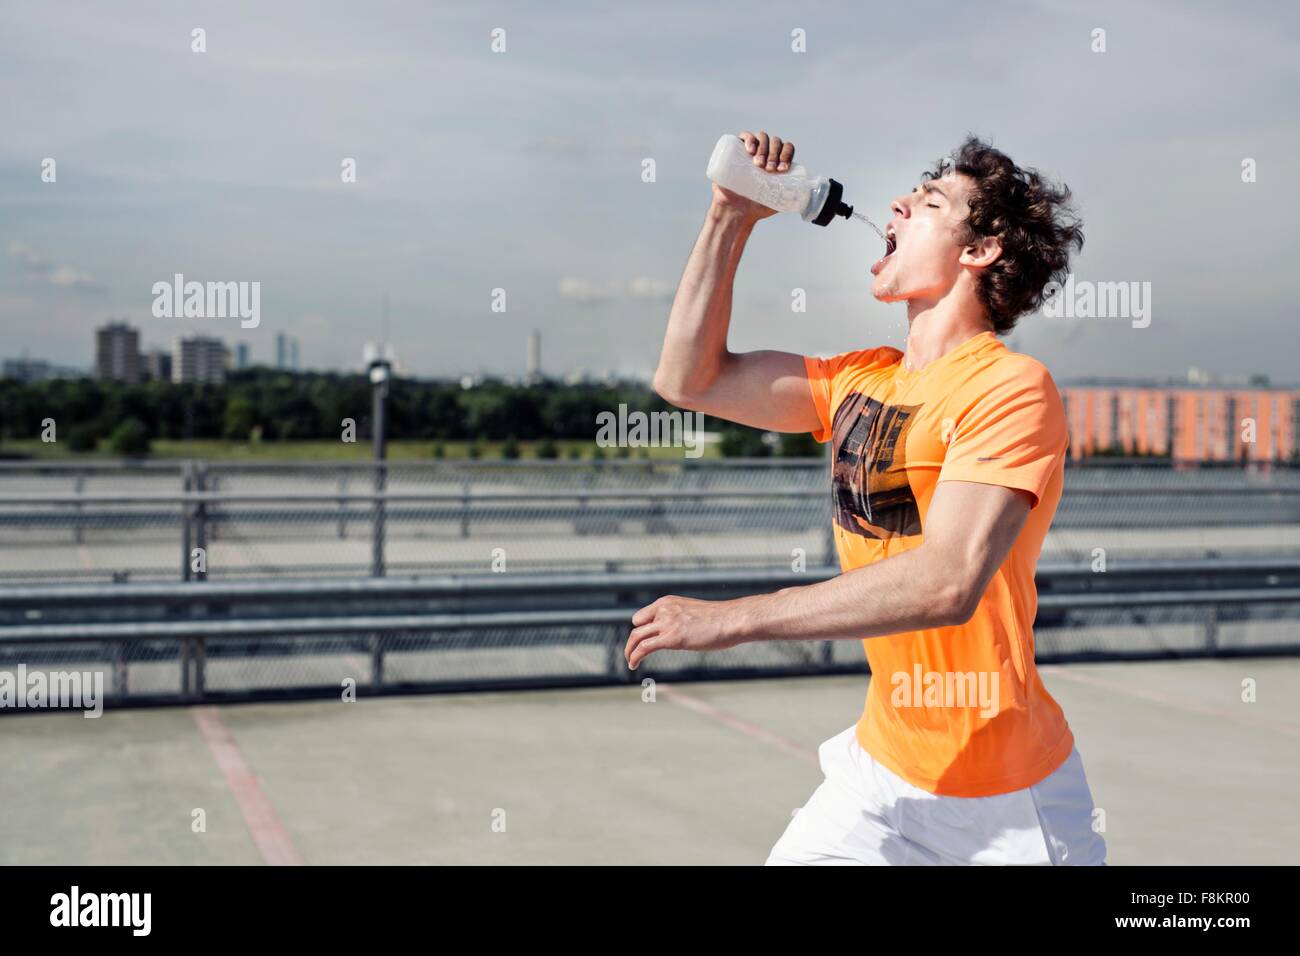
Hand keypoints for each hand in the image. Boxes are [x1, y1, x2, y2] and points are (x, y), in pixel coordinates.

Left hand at [624, 595, 748, 669]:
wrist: (732, 620)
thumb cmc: (720, 619)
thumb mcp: (693, 613)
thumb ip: (682, 620)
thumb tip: (682, 632)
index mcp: (668, 602)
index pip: (642, 616)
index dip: (641, 630)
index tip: (643, 642)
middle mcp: (664, 610)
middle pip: (636, 626)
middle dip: (633, 642)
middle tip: (633, 654)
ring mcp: (667, 623)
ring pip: (636, 637)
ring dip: (629, 651)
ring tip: (630, 663)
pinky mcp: (672, 638)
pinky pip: (644, 647)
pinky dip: (634, 657)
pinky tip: (633, 666)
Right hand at [709, 129, 795, 223]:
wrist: (735, 210)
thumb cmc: (757, 206)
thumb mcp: (779, 201)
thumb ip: (791, 196)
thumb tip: (807, 194)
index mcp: (778, 161)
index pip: (787, 148)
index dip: (786, 155)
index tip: (781, 169)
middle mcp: (766, 152)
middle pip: (776, 142)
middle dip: (774, 155)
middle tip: (769, 169)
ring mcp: (751, 150)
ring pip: (762, 137)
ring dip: (763, 148)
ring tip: (758, 164)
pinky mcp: (736, 149)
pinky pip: (745, 136)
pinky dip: (749, 139)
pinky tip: (750, 150)